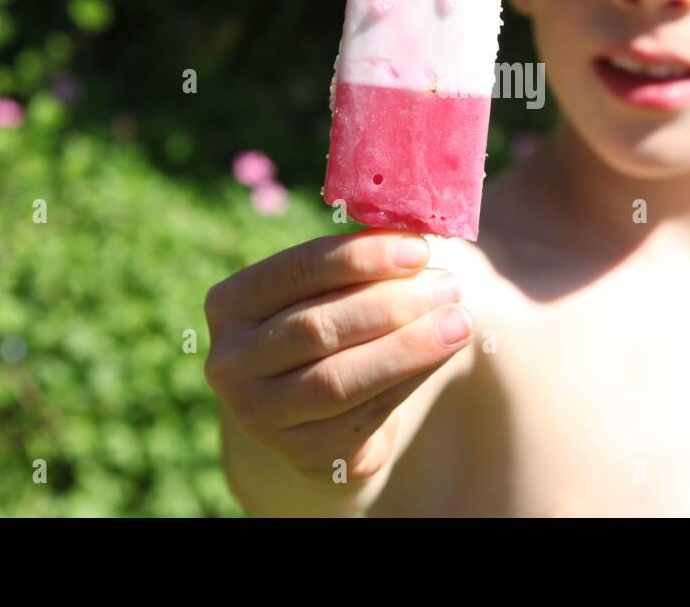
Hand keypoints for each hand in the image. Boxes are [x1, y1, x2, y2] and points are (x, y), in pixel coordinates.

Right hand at [204, 230, 472, 485]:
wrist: (316, 412)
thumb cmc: (330, 324)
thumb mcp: (331, 290)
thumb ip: (362, 265)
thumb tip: (417, 236)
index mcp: (230, 304)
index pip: (295, 271)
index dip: (360, 258)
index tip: (419, 249)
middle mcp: (231, 363)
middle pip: (317, 328)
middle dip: (391, 305)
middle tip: (449, 286)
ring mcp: (260, 416)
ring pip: (339, 380)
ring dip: (408, 347)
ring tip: (459, 321)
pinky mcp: (304, 454)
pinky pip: (365, 415)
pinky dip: (411, 379)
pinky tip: (445, 352)